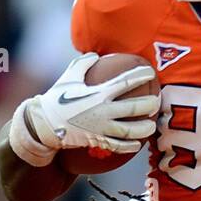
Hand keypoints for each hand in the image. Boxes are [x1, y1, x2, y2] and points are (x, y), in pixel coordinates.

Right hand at [23, 54, 159, 154]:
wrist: (44, 124)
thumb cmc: (56, 98)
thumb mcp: (69, 76)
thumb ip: (84, 63)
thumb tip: (95, 54)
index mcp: (98, 93)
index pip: (125, 83)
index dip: (140, 76)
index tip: (151, 72)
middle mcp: (103, 111)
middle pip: (133, 108)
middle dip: (149, 105)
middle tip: (157, 102)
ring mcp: (101, 128)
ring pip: (130, 131)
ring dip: (144, 129)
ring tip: (151, 125)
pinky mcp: (97, 141)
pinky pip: (118, 146)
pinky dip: (130, 146)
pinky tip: (138, 145)